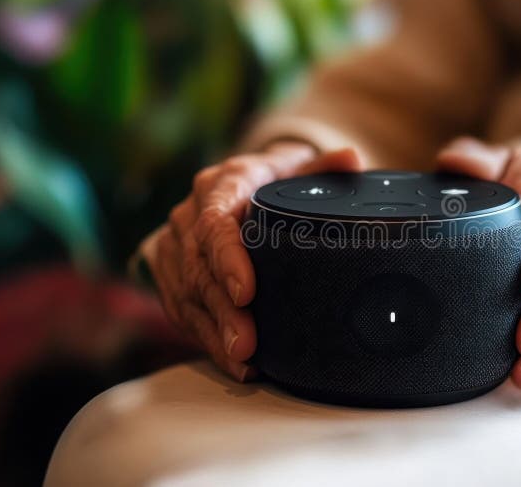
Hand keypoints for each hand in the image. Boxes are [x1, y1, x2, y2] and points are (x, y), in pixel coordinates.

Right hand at [138, 142, 362, 380]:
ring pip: (187, 295)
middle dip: (223, 311)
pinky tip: (233, 362)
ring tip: (243, 361)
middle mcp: (190, 213)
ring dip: (214, 332)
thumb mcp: (297, 168)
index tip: (247, 292)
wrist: (237, 186)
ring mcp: (175, 246)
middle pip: (199, 268)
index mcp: (222, 184)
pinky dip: (208, 339)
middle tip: (247, 345)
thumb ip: (322, 168)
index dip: (228, 258)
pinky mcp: (170, 274)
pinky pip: (183, 310)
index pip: (216, 222)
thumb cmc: (274, 181)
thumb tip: (351, 159)